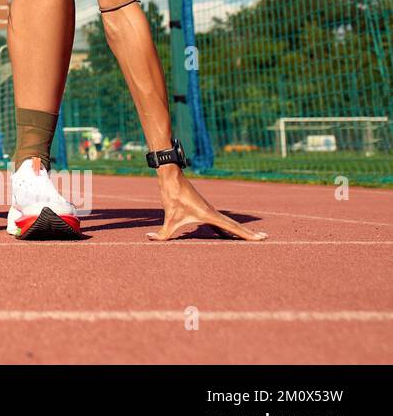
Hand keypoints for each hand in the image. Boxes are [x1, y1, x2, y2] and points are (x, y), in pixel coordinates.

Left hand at [148, 167, 265, 240]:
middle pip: (235, 226)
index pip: (232, 228)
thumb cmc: (172, 195)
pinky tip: (229, 234)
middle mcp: (213, 213)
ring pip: (228, 223)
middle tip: (266, 239)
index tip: (261, 239)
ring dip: (240, 230)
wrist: (172, 176)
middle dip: (249, 234)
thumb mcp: (168, 216)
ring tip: (254, 237)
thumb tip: (149, 238)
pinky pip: (220, 221)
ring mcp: (210, 211)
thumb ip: (162, 233)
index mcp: (209, 215)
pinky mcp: (204, 209)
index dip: (246, 234)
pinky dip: (228, 228)